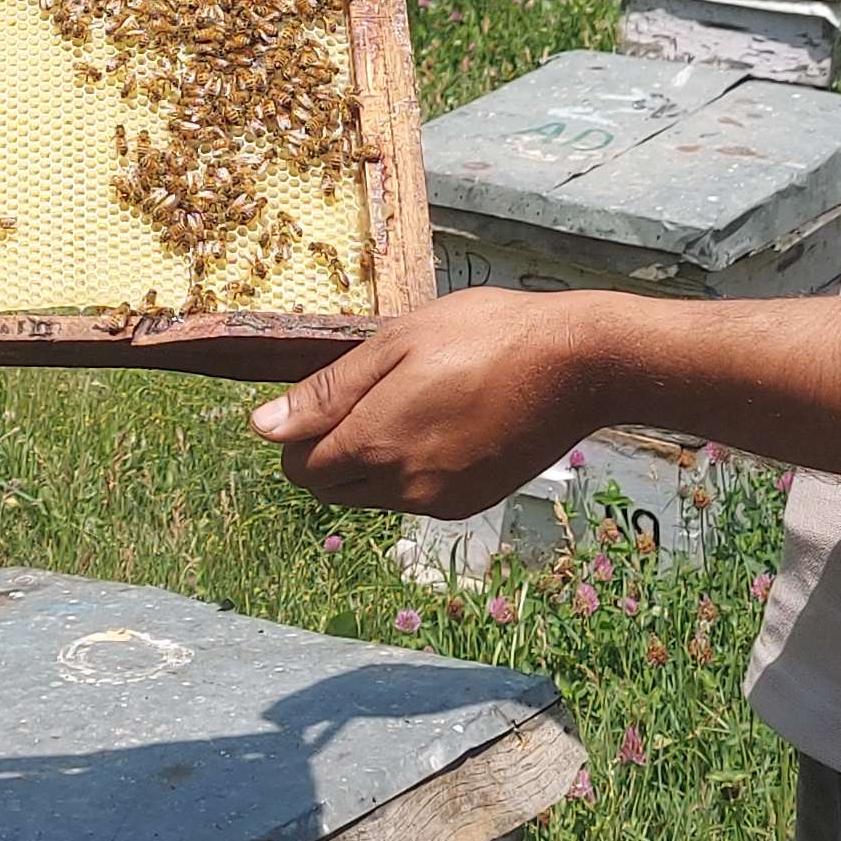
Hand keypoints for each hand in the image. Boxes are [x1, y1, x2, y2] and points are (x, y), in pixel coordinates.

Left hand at [251, 289, 619, 518]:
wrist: (577, 366)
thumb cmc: (486, 335)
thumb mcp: (397, 342)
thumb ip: (328, 390)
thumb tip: (263, 428)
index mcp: (375, 443)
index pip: (299, 467)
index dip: (297, 435)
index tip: (326, 398)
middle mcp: (402, 487)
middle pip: (330, 489)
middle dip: (327, 454)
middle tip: (364, 399)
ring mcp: (439, 503)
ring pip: (370, 497)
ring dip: (368, 464)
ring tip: (409, 406)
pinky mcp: (470, 505)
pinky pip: (414, 498)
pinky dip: (410, 472)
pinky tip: (442, 426)